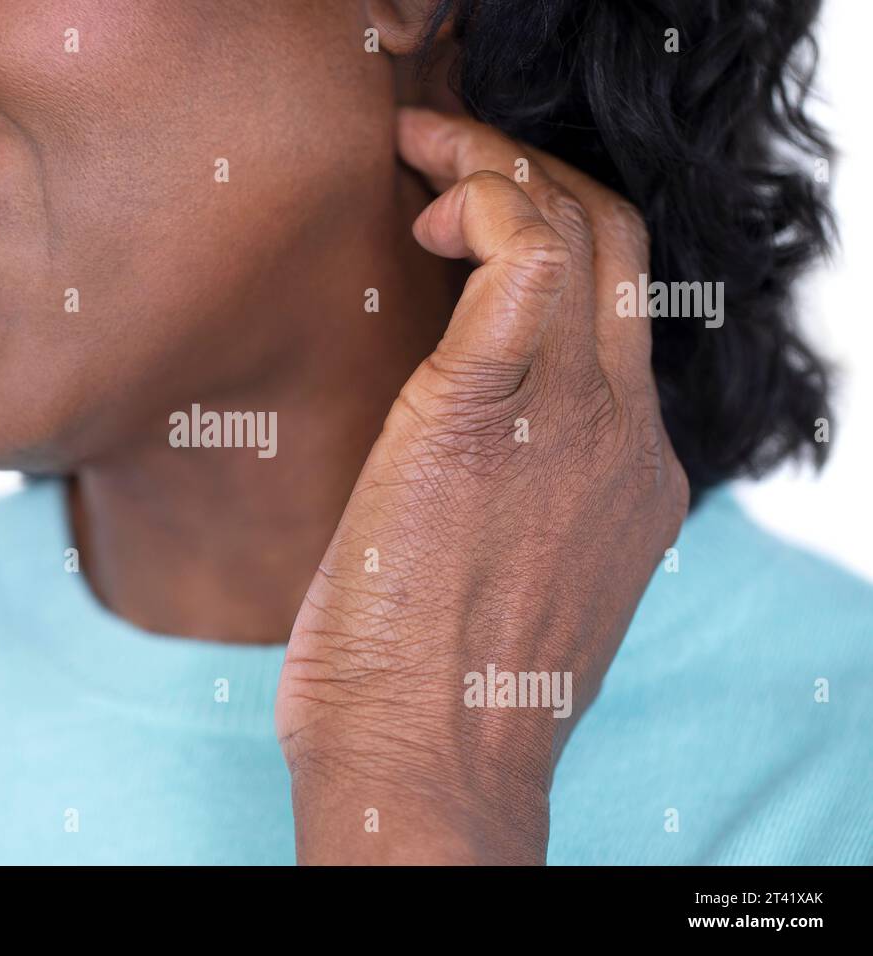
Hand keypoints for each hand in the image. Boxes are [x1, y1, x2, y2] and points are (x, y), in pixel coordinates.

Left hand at [275, 108, 688, 864]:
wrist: (423, 767)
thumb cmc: (437, 691)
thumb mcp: (513, 586)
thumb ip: (524, 506)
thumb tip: (475, 463)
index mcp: (631, 477)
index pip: (618, 316)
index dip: (553, 243)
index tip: (468, 229)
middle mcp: (624, 437)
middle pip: (621, 246)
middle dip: (535, 172)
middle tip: (448, 156)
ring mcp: (571, 421)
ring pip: (580, 227)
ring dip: (499, 164)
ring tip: (423, 157)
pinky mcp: (485, 412)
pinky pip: (524, 255)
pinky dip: (482, 198)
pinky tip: (424, 212)